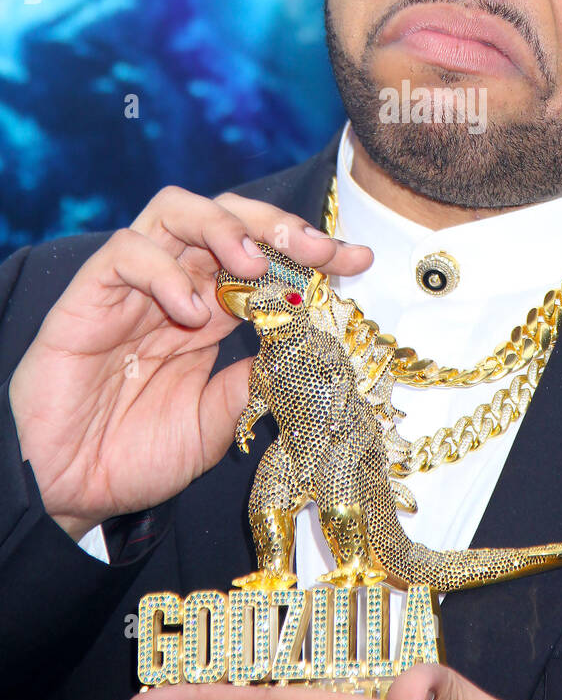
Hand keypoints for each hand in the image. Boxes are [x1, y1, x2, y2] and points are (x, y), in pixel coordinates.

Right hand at [9, 186, 371, 538]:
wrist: (65, 489)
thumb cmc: (134, 457)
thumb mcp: (214, 424)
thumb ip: (251, 384)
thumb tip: (305, 349)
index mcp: (211, 312)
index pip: (267, 259)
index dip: (312, 252)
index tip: (359, 259)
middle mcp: (177, 287)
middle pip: (228, 216)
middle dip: (278, 223)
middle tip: (316, 249)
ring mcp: (133, 287)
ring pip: (177, 210)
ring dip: (223, 226)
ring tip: (251, 263)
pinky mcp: (89, 295)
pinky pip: (127, 252)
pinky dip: (164, 270)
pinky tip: (187, 311)